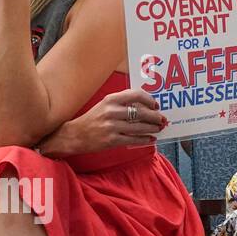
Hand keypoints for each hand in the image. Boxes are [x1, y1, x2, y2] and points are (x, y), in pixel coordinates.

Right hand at [42, 88, 165, 155]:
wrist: (74, 135)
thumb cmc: (92, 120)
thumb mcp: (104, 105)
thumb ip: (122, 103)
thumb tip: (144, 107)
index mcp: (110, 99)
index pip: (136, 95)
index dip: (149, 100)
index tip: (155, 105)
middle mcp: (111, 111)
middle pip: (141, 112)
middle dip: (155, 117)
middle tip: (162, 119)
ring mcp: (111, 126)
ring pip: (139, 127)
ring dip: (152, 128)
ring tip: (158, 129)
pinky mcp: (111, 140)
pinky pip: (133, 139)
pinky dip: (144, 139)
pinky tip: (150, 139)